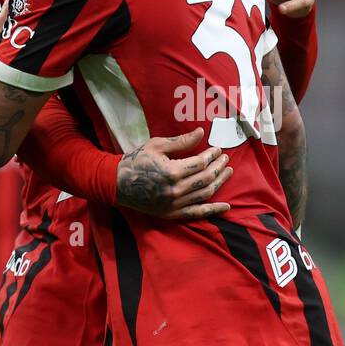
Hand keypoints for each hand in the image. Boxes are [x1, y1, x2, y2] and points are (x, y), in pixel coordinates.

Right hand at [117, 127, 232, 219]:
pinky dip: (213, 210)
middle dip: (218, 167)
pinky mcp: (171, 214)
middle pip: (206, 178)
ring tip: (227, 173)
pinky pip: (197, 213)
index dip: (212, 155)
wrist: (117, 183)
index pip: (200, 163)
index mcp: (171, 171)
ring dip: (219, 183)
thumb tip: (201, 132)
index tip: (217, 150)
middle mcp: (175, 190)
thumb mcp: (157, 145)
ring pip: (205, 194)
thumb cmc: (136, 161)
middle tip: (226, 159)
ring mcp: (174, 204)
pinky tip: (226, 207)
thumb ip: (181, 141)